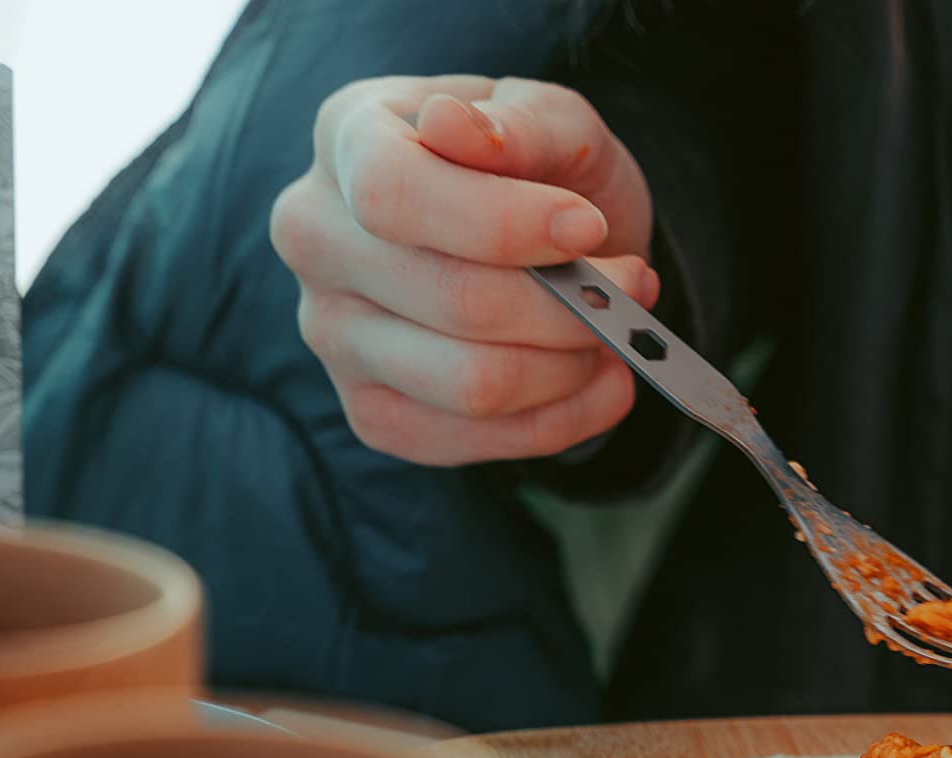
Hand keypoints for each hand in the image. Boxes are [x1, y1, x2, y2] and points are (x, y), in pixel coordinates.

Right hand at [270, 76, 657, 465]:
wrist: (543, 239)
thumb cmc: (542, 171)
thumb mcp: (555, 123)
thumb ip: (517, 124)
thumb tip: (449, 126)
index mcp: (345, 137)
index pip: (394, 193)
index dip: (504, 223)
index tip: (588, 228)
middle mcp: (316, 238)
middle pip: (454, 302)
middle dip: (572, 305)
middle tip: (636, 285)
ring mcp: (333, 334)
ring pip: (474, 386)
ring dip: (575, 365)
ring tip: (616, 331)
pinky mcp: (372, 413)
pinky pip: (480, 441)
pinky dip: (567, 418)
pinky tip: (597, 376)